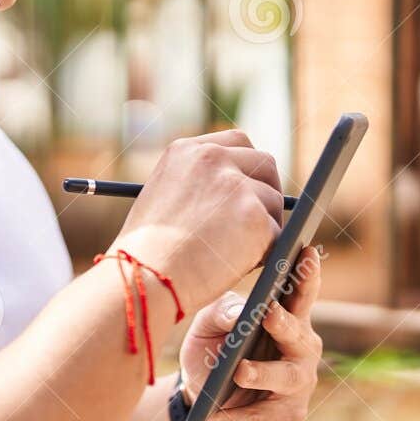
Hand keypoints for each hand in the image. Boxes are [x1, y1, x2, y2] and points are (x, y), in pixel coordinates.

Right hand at [107, 130, 283, 313]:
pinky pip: (276, 234)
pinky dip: (263, 252)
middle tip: (258, 220)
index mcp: (186, 150)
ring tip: (230, 253)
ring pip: (273, 202)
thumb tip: (236, 191)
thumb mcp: (163, 197)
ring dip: (262, 227)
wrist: (143, 278)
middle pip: (264, 164)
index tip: (249, 187)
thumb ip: (197, 183)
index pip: (237, 142)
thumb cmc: (146, 252)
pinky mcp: (254, 216)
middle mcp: (212, 159)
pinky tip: (234, 264)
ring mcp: (236, 185)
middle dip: (266, 192)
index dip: (247, 167)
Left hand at [178, 246, 322, 420]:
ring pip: (287, 378)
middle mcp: (301, 350)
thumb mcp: (208, 326)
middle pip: (299, 335)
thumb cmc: (212, 352)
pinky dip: (237, 416)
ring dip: (264, 374)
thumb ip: (224, 313)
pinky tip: (214, 415)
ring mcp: (299, 385)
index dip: (308, 274)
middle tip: (268, 314)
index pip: (301, 294)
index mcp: (287, 319)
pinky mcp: (286, 418)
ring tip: (241, 371)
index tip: (307, 251)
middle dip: (285, 324)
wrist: (202, 402)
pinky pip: (265, 418)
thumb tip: (242, 313)